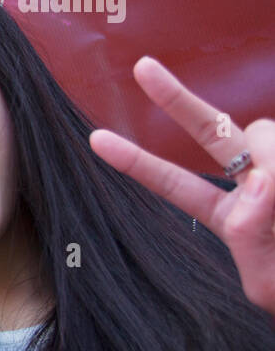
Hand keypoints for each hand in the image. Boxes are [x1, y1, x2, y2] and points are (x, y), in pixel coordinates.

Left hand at [90, 56, 274, 314]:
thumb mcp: (266, 283)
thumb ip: (254, 234)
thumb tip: (264, 181)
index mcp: (232, 218)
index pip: (177, 185)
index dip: (137, 163)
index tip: (95, 140)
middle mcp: (256, 183)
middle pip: (212, 131)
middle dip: (175, 98)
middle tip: (141, 67)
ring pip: (264, 134)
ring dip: (274, 164)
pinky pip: (274, 146)